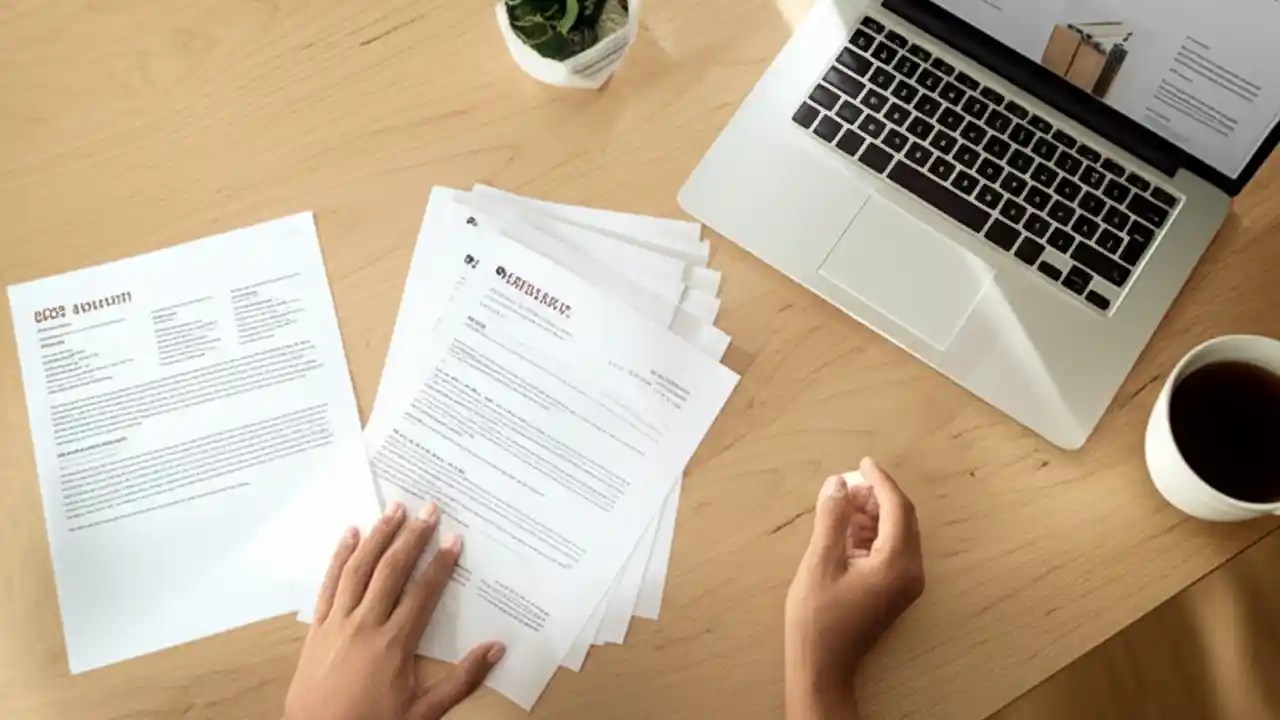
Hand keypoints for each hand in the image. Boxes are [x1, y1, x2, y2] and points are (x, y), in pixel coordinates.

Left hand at [283, 502, 505, 719]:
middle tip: (428, 509)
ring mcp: (338, 623)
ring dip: (378, 537)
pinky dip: (340, 557)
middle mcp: (366, 625)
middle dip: (412, 538)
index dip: (441, 564)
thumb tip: (496, 649)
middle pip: (391, 571)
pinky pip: (329, 584)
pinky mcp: (318, 628)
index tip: (454, 539)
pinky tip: (349, 535)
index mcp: (395, 644)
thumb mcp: (424, 713)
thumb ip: (462, 681)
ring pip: (359, 569)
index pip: (423, 593)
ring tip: (393, 510)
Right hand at [784, 458, 924, 719]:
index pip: (898, 509)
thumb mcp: (820, 562)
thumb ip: (831, 519)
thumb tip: (838, 482)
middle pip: (903, 519)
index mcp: (897, 564)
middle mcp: (910, 572)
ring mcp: (905, 583)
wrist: (822, 666)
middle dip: (876, 496)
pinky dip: (871, 533)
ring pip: (897, 533)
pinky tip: (846, 528)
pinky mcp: (894, 590)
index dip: (880, 481)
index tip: (862, 462)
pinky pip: (890, 550)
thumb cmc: (818, 618)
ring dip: (872, 514)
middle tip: (846, 484)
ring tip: (841, 503)